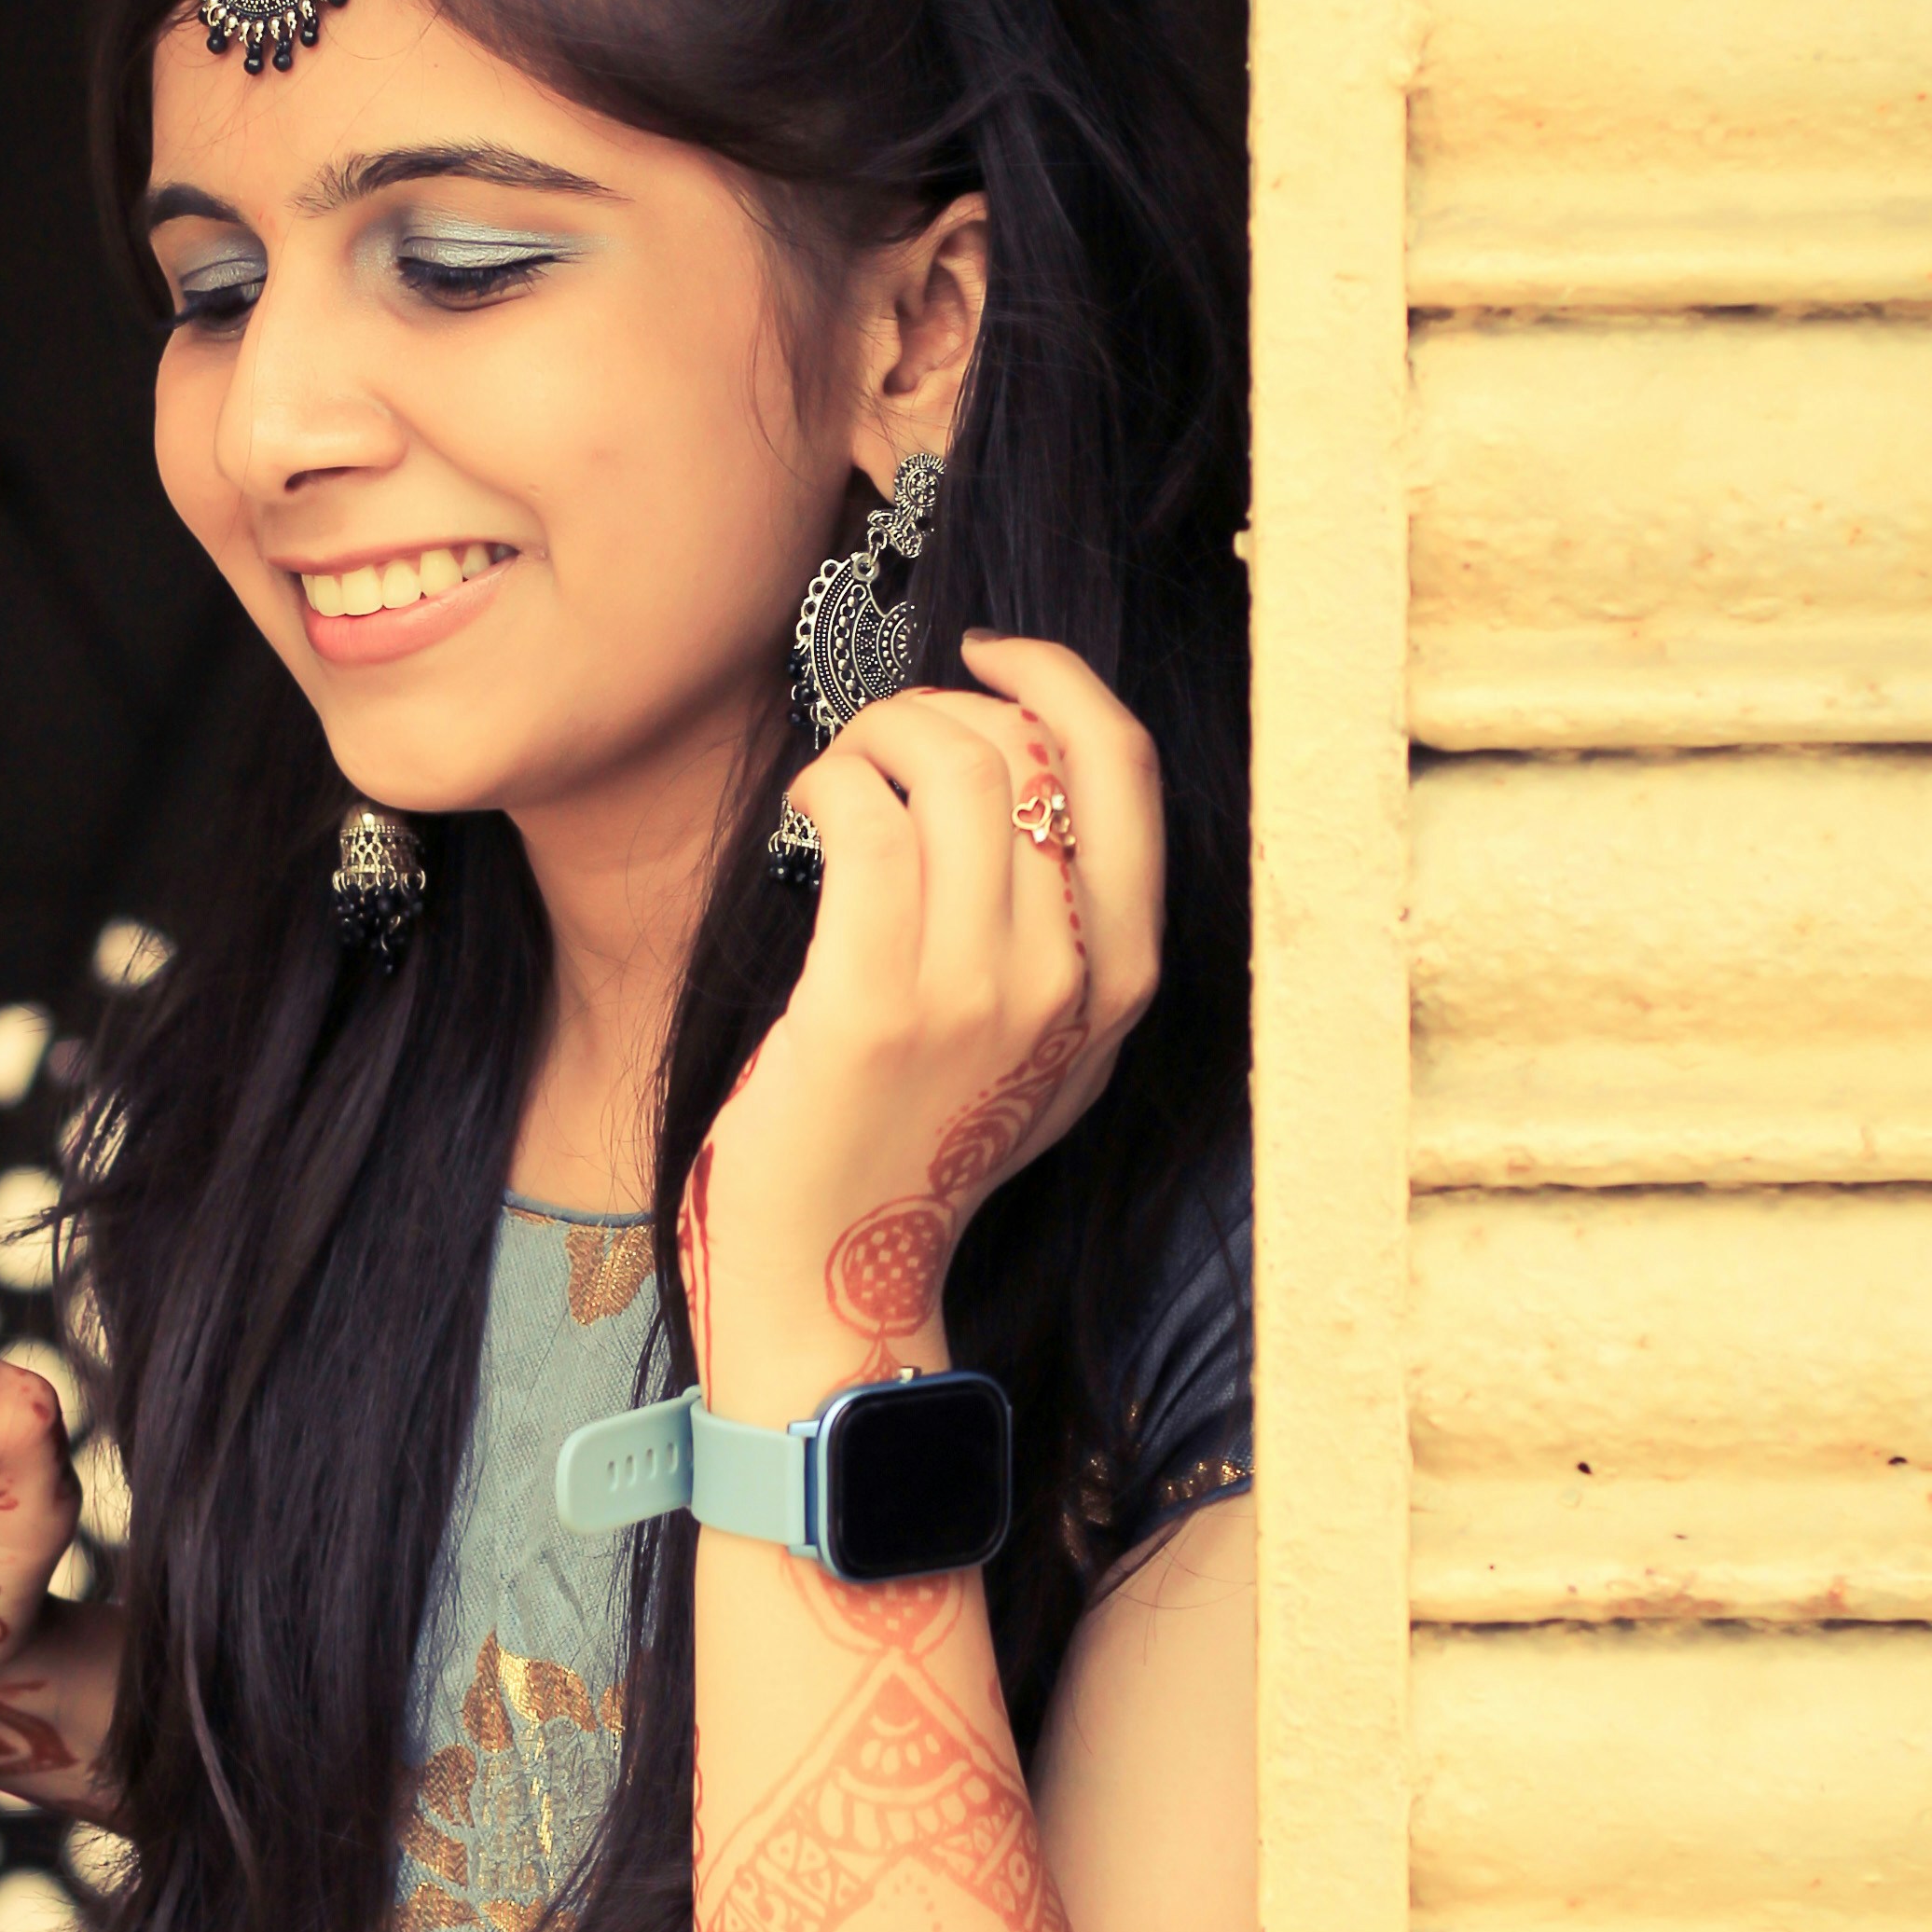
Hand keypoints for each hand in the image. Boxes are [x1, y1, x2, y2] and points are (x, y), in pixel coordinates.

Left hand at [684, 635, 1162, 1424]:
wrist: (838, 1274)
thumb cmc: (918, 1143)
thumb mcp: (1048, 1054)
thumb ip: (1071, 936)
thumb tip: (1033, 770)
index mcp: (1122, 981)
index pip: (1123, 769)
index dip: (1054, 678)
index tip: (986, 657)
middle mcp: (1066, 980)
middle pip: (1026, 747)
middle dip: (938, 706)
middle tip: (880, 742)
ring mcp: (977, 991)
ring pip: (948, 763)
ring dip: (875, 735)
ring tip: (840, 778)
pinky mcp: (874, 1001)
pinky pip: (863, 818)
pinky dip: (828, 784)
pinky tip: (807, 815)